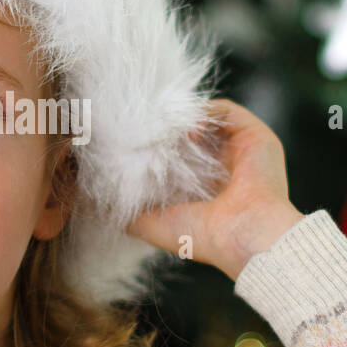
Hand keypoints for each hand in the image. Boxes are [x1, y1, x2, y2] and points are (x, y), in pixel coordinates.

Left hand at [126, 98, 303, 280]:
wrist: (243, 235)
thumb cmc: (201, 236)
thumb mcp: (152, 224)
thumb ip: (126, 212)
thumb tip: (93, 203)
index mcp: (207, 188)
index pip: (178, 156)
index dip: (155, 147)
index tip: (131, 146)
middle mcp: (226, 166)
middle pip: (192, 134)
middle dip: (166, 130)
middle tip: (141, 130)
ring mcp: (241, 149)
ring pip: (207, 120)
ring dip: (181, 120)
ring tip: (162, 129)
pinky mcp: (253, 135)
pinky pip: (224, 111)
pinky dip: (202, 113)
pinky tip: (186, 131)